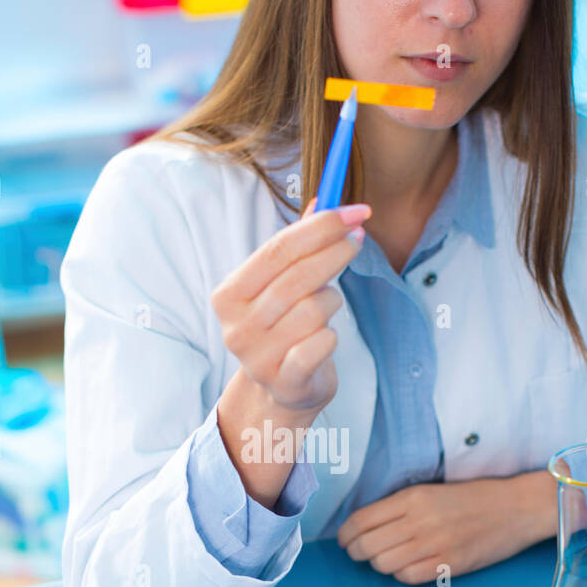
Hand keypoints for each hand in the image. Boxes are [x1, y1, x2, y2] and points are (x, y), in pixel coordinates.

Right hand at [211, 196, 371, 412]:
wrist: (283, 389)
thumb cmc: (285, 326)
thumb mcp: (284, 284)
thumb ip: (300, 244)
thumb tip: (325, 198)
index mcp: (228, 295)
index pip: (278, 249)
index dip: (320, 227)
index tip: (355, 211)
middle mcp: (237, 326)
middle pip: (297, 276)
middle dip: (335, 251)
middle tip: (358, 238)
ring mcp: (257, 357)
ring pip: (315, 309)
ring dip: (331, 301)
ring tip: (326, 308)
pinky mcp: (285, 380)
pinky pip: (323, 342)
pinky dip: (331, 335)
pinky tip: (323, 338)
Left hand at [336, 472, 557, 583]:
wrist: (517, 508)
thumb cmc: (475, 497)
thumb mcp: (432, 490)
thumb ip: (401, 505)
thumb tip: (367, 524)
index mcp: (413, 497)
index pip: (362, 520)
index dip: (346, 534)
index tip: (345, 539)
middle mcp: (419, 520)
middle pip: (367, 546)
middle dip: (356, 552)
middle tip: (359, 552)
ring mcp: (434, 544)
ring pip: (384, 564)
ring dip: (379, 564)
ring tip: (386, 559)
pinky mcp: (449, 564)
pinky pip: (409, 577)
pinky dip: (402, 575)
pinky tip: (408, 567)